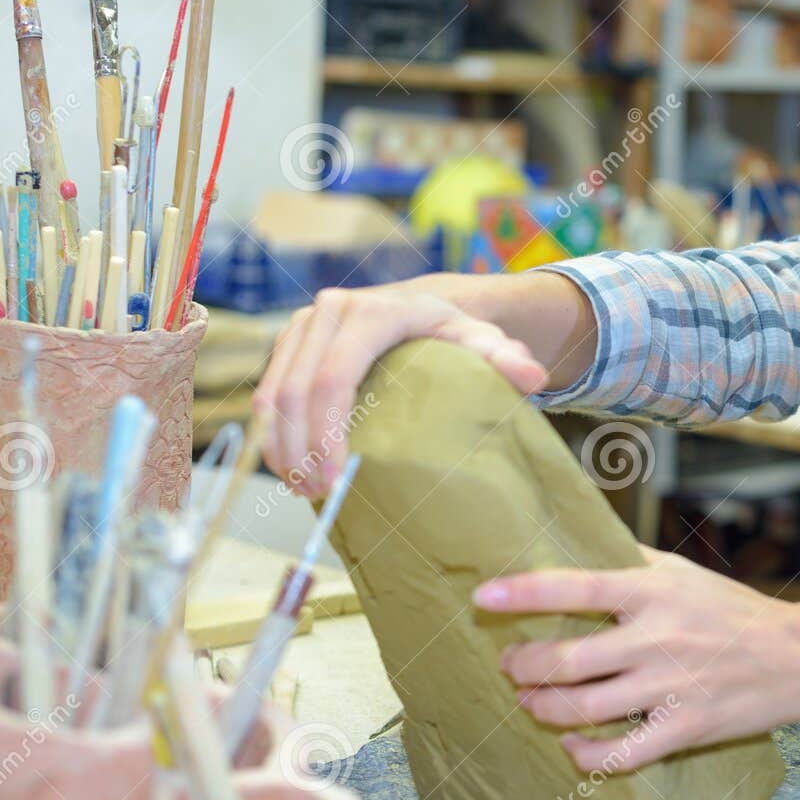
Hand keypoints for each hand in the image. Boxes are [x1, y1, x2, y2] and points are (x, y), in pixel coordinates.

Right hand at [254, 282, 547, 496]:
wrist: (421, 303)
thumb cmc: (451, 330)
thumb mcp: (482, 340)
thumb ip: (505, 357)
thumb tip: (533, 379)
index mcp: (372, 313)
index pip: (334, 377)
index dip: (327, 431)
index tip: (336, 478)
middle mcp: (327, 311)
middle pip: (293, 390)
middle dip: (298, 448)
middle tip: (316, 495)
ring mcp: (301, 326)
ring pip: (270, 394)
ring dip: (278, 447)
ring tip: (302, 490)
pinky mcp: (287, 343)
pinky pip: (266, 394)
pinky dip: (272, 435)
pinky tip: (290, 469)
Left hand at [475, 547, 799, 772]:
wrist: (798, 656)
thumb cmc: (732, 609)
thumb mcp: (684, 571)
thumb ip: (632, 560)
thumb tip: (577, 542)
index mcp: (653, 591)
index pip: (576, 586)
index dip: (524, 592)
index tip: (484, 597)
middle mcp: (657, 638)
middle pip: (565, 661)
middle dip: (523, 665)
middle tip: (511, 663)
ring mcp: (670, 686)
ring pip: (581, 709)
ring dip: (542, 707)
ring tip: (530, 699)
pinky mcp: (685, 727)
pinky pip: (619, 753)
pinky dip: (585, 754)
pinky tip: (571, 746)